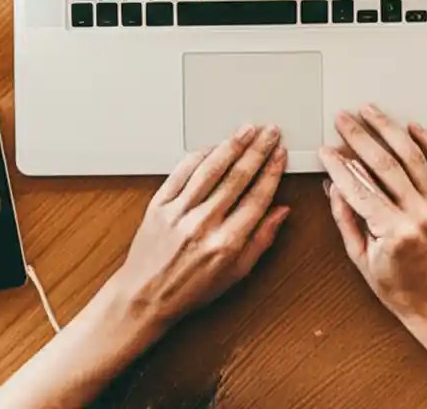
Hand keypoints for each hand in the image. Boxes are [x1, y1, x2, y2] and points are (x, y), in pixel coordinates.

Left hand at [109, 124, 289, 327]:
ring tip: (247, 130)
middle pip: (237, 177)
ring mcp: (179, 212)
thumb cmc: (190, 289)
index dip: (272, 172)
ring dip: (231, 145)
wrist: (145, 296)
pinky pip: (181, 173)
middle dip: (258, 150)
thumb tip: (281, 212)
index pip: (257, 197)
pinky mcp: (159, 205)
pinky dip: (199, 156)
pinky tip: (213, 146)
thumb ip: (261, 240)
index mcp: (226, 243)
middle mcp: (203, 224)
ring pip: (210, 169)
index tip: (280, 155)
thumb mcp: (236, 274)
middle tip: (270, 133)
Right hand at [319, 106, 426, 325]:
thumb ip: (346, 218)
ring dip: (389, 129)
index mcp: (394, 232)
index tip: (325, 151)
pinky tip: (412, 126)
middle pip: (385, 164)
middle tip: (342, 120)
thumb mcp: (360, 258)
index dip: (338, 167)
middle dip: (359, 137)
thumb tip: (334, 185)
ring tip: (370, 111)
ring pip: (412, 156)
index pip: (360, 188)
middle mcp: (418, 214)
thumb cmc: (396, 287)